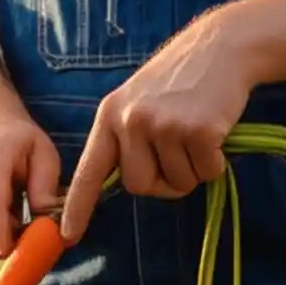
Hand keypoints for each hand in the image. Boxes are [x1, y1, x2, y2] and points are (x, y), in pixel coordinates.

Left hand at [60, 11, 255, 243]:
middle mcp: (130, 122)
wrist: (219, 48)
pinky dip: (215, 163)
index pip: (88, 171)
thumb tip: (125, 184)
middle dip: (161, 181)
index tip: (65, 236)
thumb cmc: (177, 81)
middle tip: (177, 151)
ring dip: (192, 170)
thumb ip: (124, 139)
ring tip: (196, 133)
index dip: (77, 207)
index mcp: (109, 117)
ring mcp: (163, 125)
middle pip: (139, 186)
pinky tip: (215, 131)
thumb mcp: (135, 102)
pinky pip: (205, 173)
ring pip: (176, 184)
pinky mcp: (198, 130)